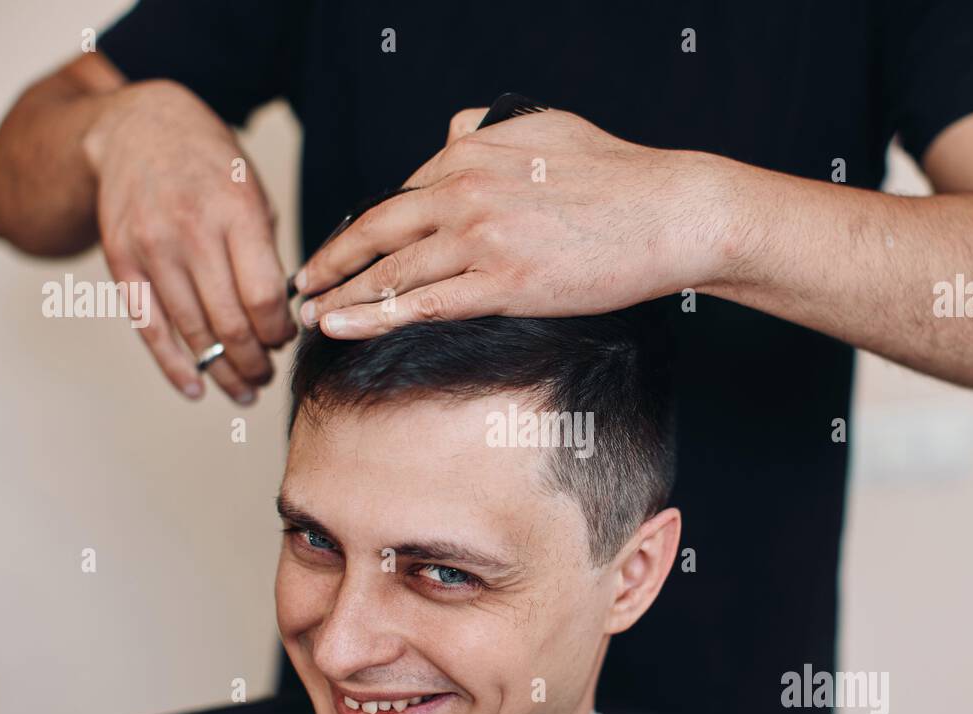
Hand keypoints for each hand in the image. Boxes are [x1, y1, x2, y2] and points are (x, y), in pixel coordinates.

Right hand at [84, 80, 295, 401]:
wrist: (138, 129)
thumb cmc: (209, 165)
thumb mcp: (253, 193)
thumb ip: (265, 253)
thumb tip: (280, 316)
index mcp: (236, 212)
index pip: (263, 298)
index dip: (278, 332)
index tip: (284, 340)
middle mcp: (191, 232)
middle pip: (229, 322)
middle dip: (254, 361)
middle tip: (266, 376)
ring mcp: (151, 248)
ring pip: (192, 332)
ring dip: (222, 370)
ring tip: (243, 388)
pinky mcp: (121, 262)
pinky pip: (149, 327)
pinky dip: (174, 366)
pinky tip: (195, 388)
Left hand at [293, 108, 726, 336]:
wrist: (669, 213)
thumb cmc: (617, 173)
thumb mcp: (545, 127)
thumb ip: (489, 127)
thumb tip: (453, 126)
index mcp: (471, 146)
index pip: (400, 193)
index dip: (364, 229)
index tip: (343, 252)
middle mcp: (464, 186)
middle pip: (376, 227)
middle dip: (332, 260)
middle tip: (303, 284)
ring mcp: (481, 236)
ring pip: (392, 270)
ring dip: (342, 296)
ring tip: (311, 315)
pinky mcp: (503, 282)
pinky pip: (424, 303)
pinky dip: (375, 316)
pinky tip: (343, 327)